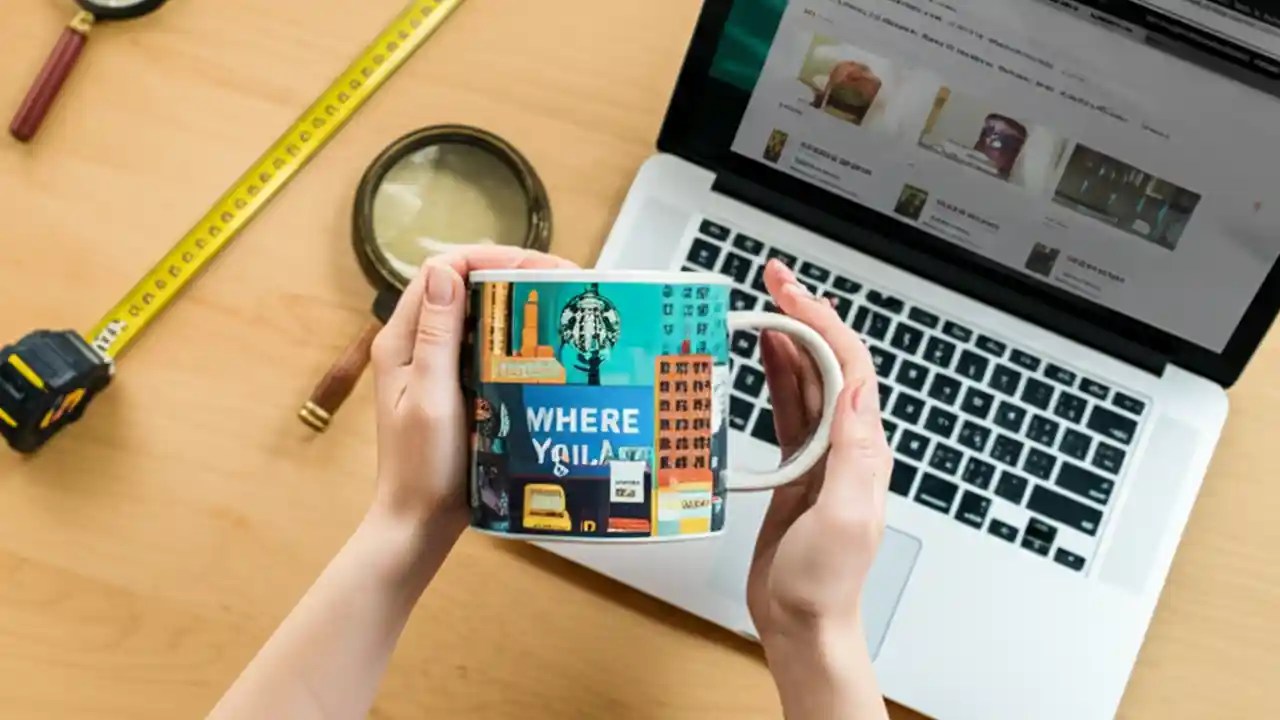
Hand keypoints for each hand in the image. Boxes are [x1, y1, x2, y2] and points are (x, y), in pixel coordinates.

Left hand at [368, 247, 577, 533]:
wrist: (419, 524)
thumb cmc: (421, 469)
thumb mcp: (430, 399)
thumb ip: (437, 336)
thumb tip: (446, 270)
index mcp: (402, 341)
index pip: (442, 271)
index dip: (489, 258)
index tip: (537, 265)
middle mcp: (418, 345)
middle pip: (464, 286)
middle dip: (513, 274)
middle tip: (566, 281)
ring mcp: (438, 365)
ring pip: (479, 314)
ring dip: (519, 302)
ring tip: (564, 303)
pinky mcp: (458, 386)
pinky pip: (487, 346)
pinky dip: (517, 336)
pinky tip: (548, 343)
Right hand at [746, 259, 892, 645]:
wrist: (802, 622)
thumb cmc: (823, 583)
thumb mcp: (844, 518)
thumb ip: (853, 456)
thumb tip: (858, 393)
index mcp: (863, 449)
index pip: (850, 368)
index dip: (823, 324)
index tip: (794, 295)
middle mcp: (847, 444)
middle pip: (829, 363)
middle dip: (805, 315)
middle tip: (775, 280)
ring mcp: (821, 454)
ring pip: (806, 379)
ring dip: (788, 339)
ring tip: (764, 305)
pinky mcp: (796, 467)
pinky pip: (787, 408)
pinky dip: (774, 375)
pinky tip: (761, 356)